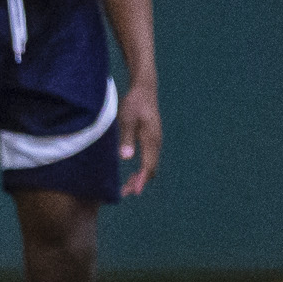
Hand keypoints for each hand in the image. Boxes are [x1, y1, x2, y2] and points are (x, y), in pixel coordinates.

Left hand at [118, 80, 161, 196]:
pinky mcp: (152, 138)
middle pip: (151, 168)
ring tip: (128, 187)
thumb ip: (126, 138)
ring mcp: (155, 140)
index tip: (133, 192)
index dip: (141, 180)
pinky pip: (150, 158)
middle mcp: (156, 142)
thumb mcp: (126, 119)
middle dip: (140, 182)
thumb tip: (126, 158)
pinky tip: (133, 173)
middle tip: (126, 192)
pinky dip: (142, 169)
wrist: (144, 89)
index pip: (148, 166)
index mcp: (151, 140)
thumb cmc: (133, 103)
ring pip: (151, 164)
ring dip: (141, 176)